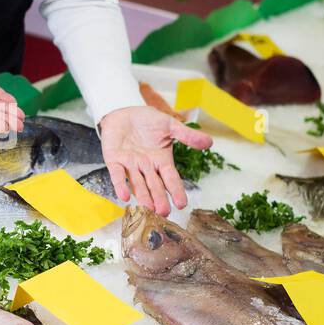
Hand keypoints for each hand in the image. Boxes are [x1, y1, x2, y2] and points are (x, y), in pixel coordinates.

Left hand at [98, 105, 212, 215]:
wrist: (124, 111)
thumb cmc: (148, 121)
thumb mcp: (169, 126)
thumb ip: (187, 135)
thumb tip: (210, 142)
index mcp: (161, 161)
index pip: (171, 178)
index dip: (176, 191)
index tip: (182, 204)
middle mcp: (146, 167)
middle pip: (154, 185)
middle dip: (159, 199)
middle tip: (163, 212)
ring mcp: (130, 165)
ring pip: (138, 183)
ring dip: (142, 196)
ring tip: (147, 208)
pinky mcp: (114, 161)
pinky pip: (118, 174)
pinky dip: (121, 185)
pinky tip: (124, 196)